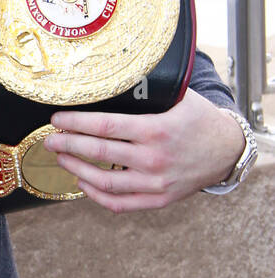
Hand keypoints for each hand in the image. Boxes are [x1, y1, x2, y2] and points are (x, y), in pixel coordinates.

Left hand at [42, 87, 246, 212]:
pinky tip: (82, 182)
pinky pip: (120, 203)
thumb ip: (148, 90)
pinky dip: (96, 195)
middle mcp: (154, 159)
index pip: (104, 126)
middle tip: (50, 139)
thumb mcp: (179, 97)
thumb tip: (112, 74)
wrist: (227, 150)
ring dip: (76, 169)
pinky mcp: (159, 199)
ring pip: (104, 182)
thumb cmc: (199, 119)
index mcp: (156, 130)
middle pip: (98, 153)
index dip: (75, 123)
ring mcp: (156, 183)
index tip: (57, 120)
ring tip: (61, 158)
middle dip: (67, 145)